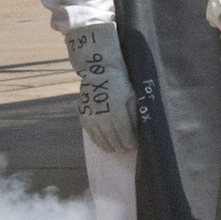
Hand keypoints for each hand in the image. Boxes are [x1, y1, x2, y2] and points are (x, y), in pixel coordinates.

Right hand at [66, 21, 136, 153]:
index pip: (125, 134)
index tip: (134, 145)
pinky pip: (91, 134)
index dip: (130, 142)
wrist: (99, 71)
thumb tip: (136, 132)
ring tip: (115, 148)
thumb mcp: (132, 97)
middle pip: (113, 139)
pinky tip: (104, 143)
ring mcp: (91, 117)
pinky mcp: (83, 116)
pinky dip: (98, 141)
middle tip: (125, 148)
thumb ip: (134, 116)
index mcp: (117, 111)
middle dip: (121, 146)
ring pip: (101, 139)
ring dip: (109, 146)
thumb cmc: (120, 83)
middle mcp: (103, 117)